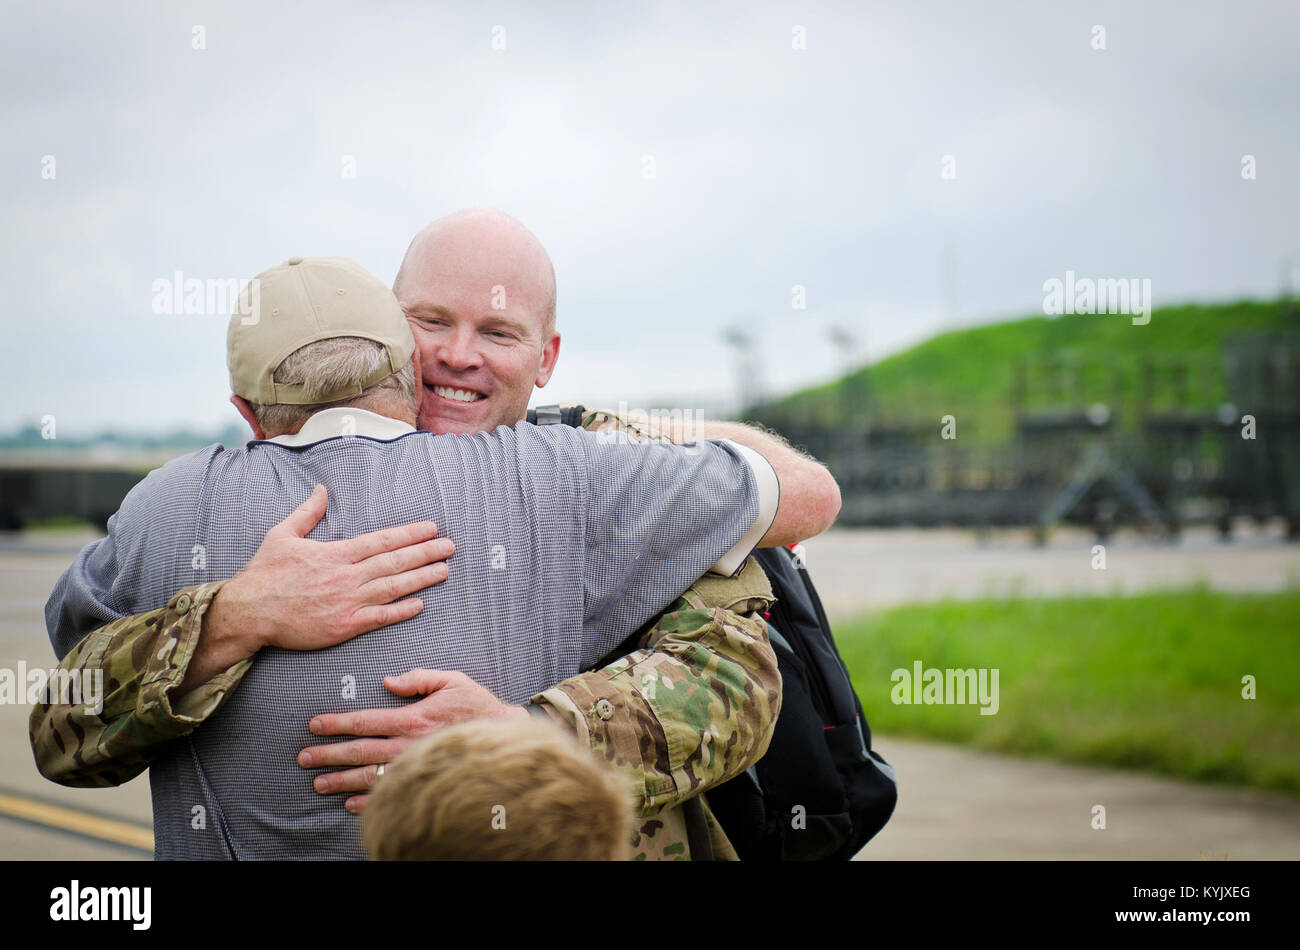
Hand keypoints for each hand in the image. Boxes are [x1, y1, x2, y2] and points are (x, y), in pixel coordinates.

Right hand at [210, 485, 454, 655]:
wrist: (248, 613)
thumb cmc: (264, 574)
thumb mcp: (282, 534)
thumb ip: (307, 512)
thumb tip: (322, 490)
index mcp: (335, 554)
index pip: (381, 541)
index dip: (409, 534)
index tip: (431, 529)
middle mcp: (346, 576)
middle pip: (394, 562)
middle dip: (425, 553)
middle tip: (450, 546)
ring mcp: (347, 602)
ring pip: (393, 588)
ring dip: (421, 579)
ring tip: (444, 570)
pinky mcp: (344, 626)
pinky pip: (379, 617)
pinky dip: (401, 611)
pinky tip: (420, 604)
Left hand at [298, 668, 529, 812]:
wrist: (506, 738)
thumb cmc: (478, 707)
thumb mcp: (452, 681)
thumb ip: (418, 678)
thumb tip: (388, 681)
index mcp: (412, 718)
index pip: (365, 721)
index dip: (337, 723)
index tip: (314, 725)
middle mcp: (408, 746)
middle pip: (360, 751)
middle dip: (328, 754)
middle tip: (303, 758)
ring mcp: (415, 768)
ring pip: (369, 777)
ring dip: (340, 781)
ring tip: (318, 784)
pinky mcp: (423, 783)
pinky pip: (390, 796)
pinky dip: (367, 802)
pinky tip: (349, 804)